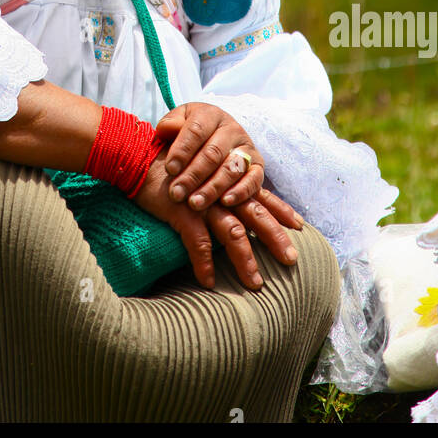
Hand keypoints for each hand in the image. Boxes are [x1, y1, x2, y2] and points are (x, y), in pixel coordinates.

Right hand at [134, 155, 301, 289]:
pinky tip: (207, 281)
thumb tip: (229, 199)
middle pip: (256, 214)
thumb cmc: (169, 165)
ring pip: (233, 233)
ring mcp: (203, 201)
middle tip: (292, 259)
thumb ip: (216, 183)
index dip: (281, 210)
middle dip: (275, 237)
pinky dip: (203, 263)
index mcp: (227, 181)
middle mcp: (220, 190)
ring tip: (255, 283)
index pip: (261, 195)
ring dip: (245, 260)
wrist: (138, 155)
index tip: (300, 225)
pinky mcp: (182, 210)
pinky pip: (197, 243)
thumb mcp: (198, 171)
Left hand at [154, 101, 266, 210]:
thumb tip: (167, 130)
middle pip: (212, 153)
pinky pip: (253, 179)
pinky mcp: (258, 166)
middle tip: (177, 193)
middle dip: (193, 175)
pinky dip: (241, 191)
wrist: (217, 139)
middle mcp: (232, 129)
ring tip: (195, 203)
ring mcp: (247, 147)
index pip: (196, 131)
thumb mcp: (178, 122)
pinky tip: (225, 202)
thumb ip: (169, 125)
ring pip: (231, 168)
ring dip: (212, 188)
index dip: (182, 150)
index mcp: (210, 114)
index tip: (169, 170)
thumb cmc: (191, 134)